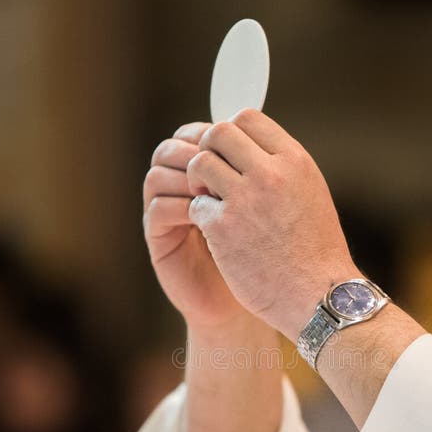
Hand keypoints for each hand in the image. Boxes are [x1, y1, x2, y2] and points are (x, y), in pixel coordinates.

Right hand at [143, 122, 250, 331]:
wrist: (265, 300)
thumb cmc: (274, 251)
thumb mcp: (271, 203)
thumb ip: (259, 170)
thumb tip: (264, 131)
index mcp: (207, 174)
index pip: (195, 134)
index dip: (211, 132)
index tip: (238, 144)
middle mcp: (181, 189)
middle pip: (171, 147)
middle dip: (196, 151)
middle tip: (221, 165)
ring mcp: (167, 213)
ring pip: (159, 173)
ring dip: (188, 176)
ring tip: (216, 191)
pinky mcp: (160, 240)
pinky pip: (158, 208)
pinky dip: (182, 205)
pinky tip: (208, 214)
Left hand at [186, 109, 360, 341]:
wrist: (318, 296)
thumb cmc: (316, 250)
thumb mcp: (310, 194)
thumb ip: (281, 167)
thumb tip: (249, 146)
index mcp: (294, 161)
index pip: (247, 118)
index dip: (232, 133)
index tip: (231, 155)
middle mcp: (269, 173)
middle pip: (218, 133)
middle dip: (209, 150)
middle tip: (212, 175)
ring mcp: (244, 200)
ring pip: (199, 164)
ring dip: (198, 181)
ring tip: (210, 201)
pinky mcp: (223, 228)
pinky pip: (195, 204)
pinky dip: (200, 216)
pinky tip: (214, 231)